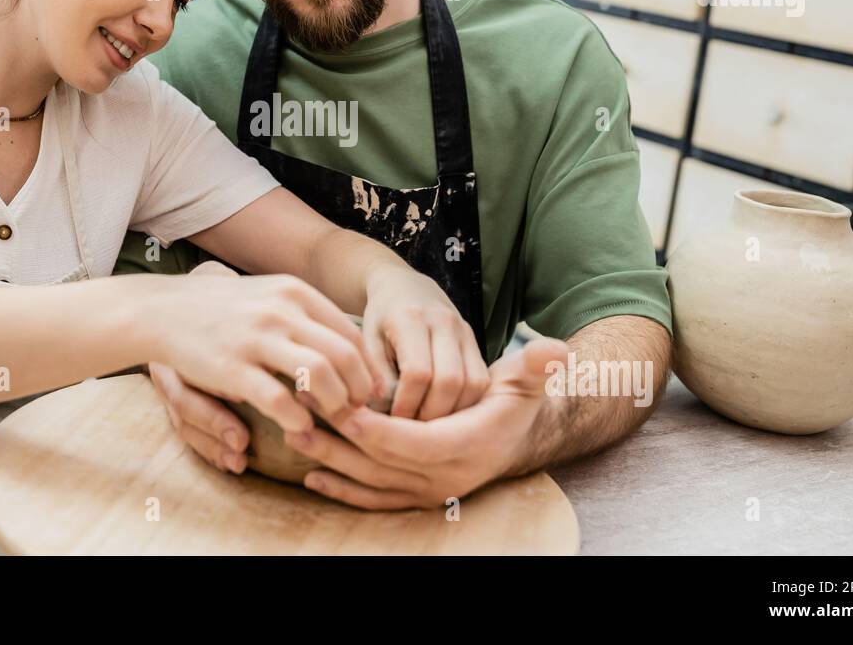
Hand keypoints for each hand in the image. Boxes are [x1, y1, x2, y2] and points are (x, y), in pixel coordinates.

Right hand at [150, 261, 384, 436]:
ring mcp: (256, 337)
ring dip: (334, 403)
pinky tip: (300, 428)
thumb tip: (349, 344)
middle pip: (343, 354)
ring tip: (334, 420)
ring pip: (319, 373)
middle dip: (359, 389)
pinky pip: (277, 398)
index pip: (349, 333)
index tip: (371, 391)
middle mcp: (280, 311)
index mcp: (294, 292)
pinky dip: (297, 418)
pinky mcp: (232, 366)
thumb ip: (304, 313)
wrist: (163, 309)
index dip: (367, 367)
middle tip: (359, 411)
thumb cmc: (222, 307)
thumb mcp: (268, 294)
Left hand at [282, 337, 569, 508]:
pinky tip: (311, 478)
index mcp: (468, 446)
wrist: (514, 438)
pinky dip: (343, 492)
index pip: (416, 442)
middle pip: (385, 463)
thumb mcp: (523, 380)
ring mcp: (429, 492)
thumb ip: (535, 366)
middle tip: (304, 413)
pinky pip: (375, 501)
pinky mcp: (415, 498)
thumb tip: (556, 351)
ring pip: (373, 483)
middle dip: (342, 440)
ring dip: (332, 462)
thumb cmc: (511, 401)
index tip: (347, 409)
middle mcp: (447, 477)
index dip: (380, 428)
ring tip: (296, 435)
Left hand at [361, 266, 489, 419]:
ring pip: (472, 384)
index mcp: (411, 318)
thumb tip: (379, 408)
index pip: (418, 372)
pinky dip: (465, 405)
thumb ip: (373, 371)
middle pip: (450, 380)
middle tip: (410, 432)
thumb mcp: (366, 338)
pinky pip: (481, 381)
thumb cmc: (380, 317)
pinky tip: (443, 415)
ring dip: (452, 414)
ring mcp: (465, 332)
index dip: (406, 403)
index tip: (391, 422)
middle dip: (431, 414)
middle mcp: (445, 322)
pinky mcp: (476, 343)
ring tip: (426, 427)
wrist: (406, 286)